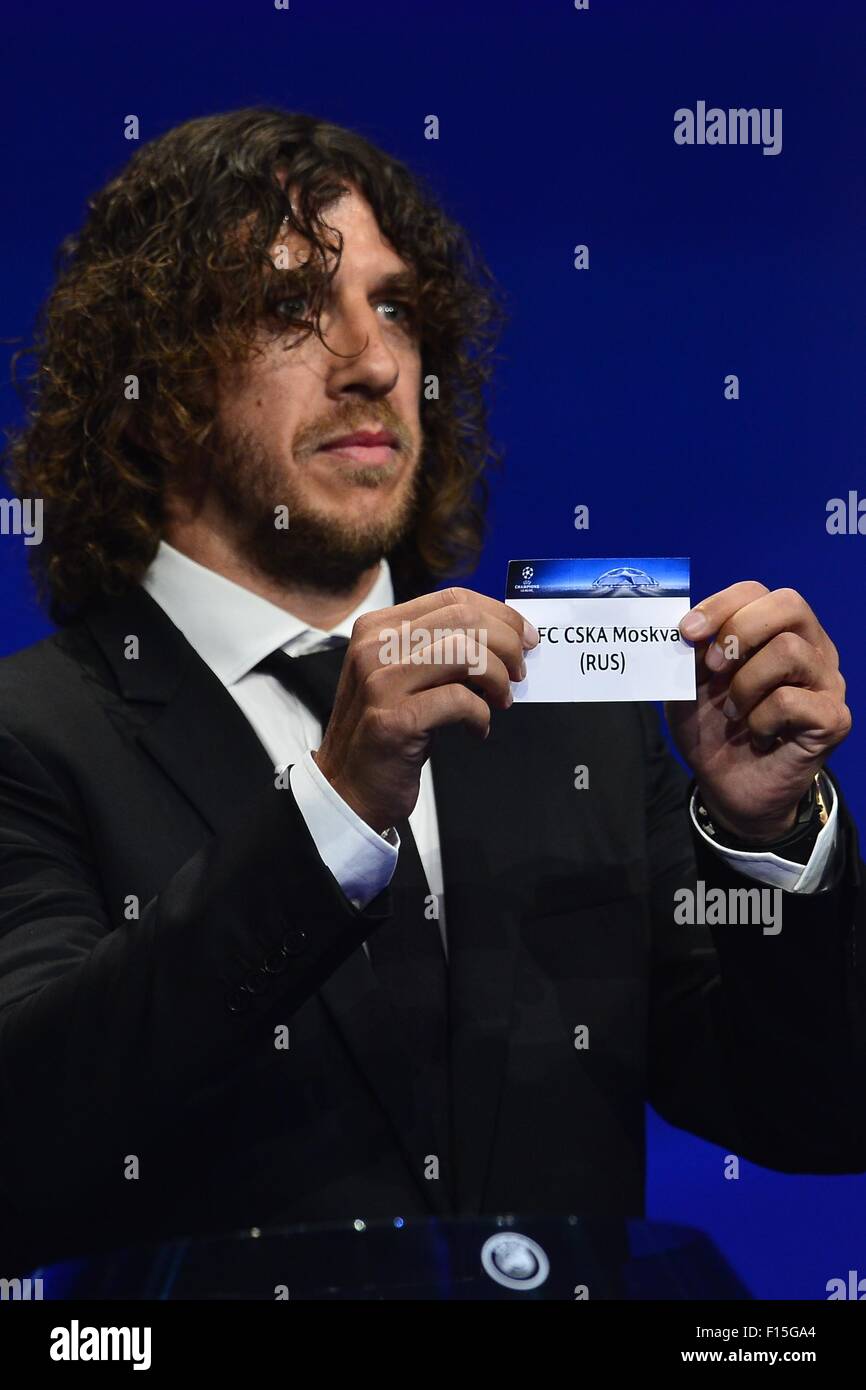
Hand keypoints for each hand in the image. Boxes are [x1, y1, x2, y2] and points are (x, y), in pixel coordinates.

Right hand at [314, 587, 537, 831]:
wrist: (348, 788)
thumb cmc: (387, 729)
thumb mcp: (405, 676)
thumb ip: (439, 649)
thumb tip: (504, 636)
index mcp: (377, 628)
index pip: (453, 599)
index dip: (500, 615)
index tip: (524, 638)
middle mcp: (373, 647)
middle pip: (463, 619)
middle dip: (507, 644)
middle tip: (520, 672)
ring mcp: (380, 683)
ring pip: (464, 653)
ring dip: (497, 678)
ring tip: (500, 701)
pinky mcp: (394, 720)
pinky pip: (459, 700)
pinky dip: (481, 715)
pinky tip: (478, 729)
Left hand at [665, 582, 850, 842]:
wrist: (727, 786)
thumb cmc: (713, 728)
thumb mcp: (689, 684)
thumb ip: (690, 651)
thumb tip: (687, 625)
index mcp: (777, 631)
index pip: (757, 592)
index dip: (719, 605)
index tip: (687, 633)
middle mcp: (811, 648)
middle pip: (788, 605)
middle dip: (739, 631)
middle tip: (713, 669)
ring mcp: (827, 682)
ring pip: (789, 651)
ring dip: (745, 684)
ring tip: (733, 713)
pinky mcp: (833, 719)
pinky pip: (792, 700)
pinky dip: (761, 719)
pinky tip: (758, 736)